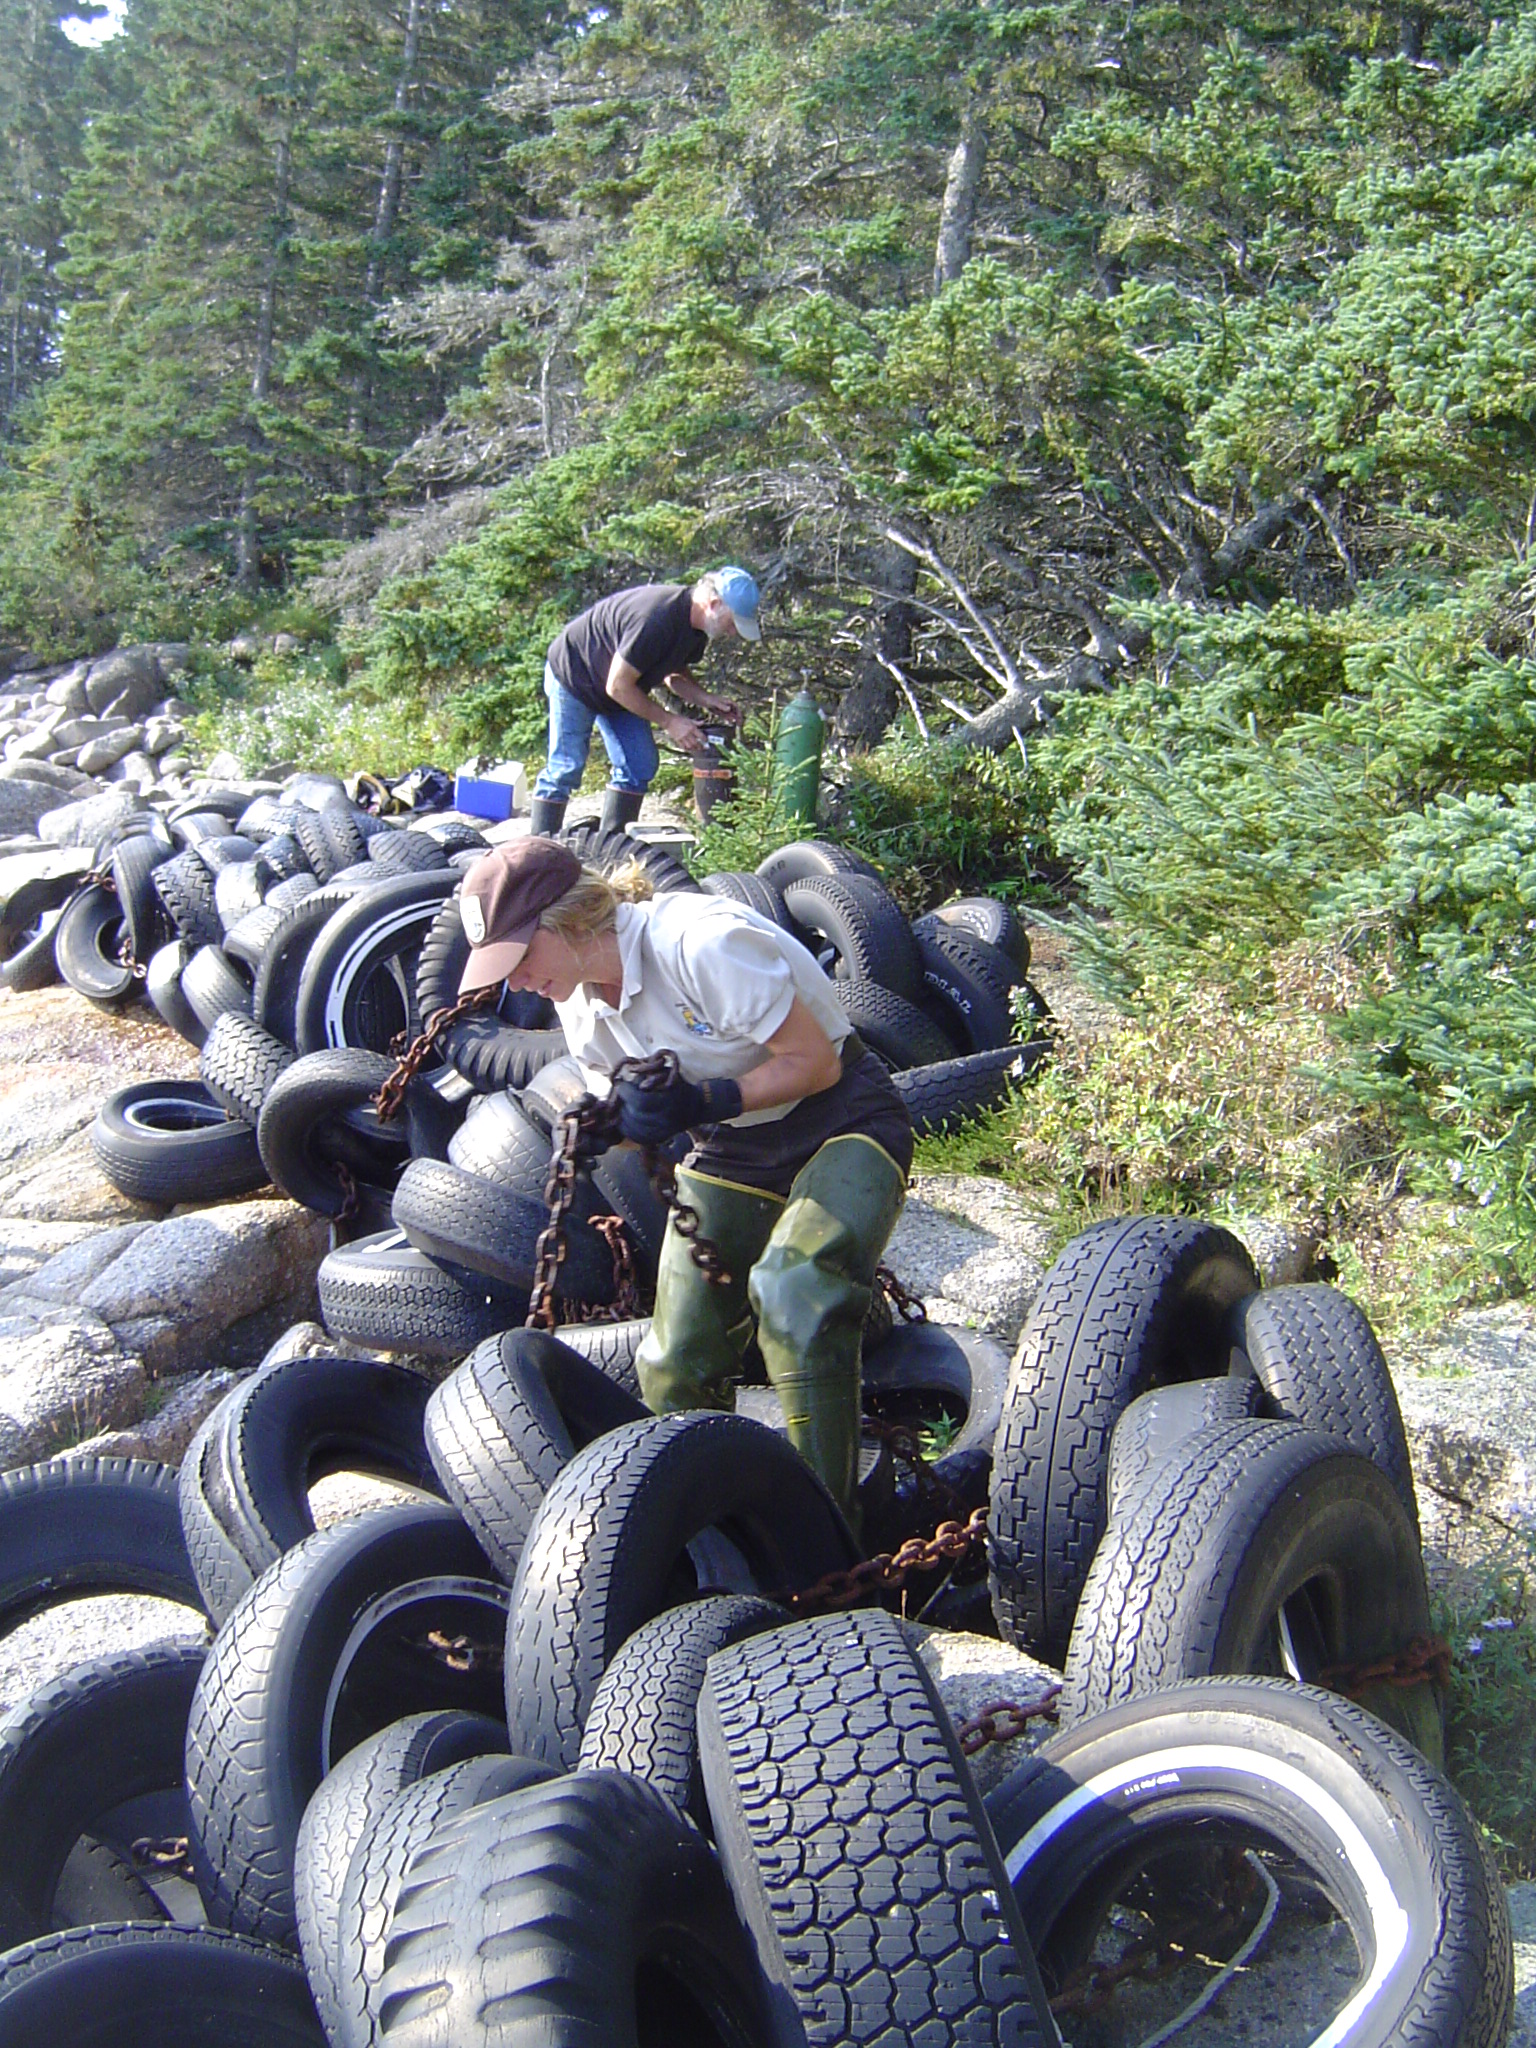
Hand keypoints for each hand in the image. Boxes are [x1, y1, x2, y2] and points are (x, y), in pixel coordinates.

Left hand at [613, 1071, 742, 1143]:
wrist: (696, 1107)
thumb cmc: (679, 1086)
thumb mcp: (667, 1074)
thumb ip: (649, 1074)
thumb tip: (630, 1075)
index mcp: (670, 1103)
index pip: (640, 1101)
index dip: (626, 1092)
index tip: (621, 1084)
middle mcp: (666, 1121)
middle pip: (633, 1116)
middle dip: (622, 1103)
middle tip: (621, 1094)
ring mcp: (662, 1133)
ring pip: (632, 1129)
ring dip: (622, 1115)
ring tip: (623, 1105)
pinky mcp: (658, 1139)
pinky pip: (636, 1137)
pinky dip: (627, 1128)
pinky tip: (626, 1118)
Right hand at [666, 713, 706, 752]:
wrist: (669, 721)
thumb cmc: (679, 719)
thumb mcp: (689, 719)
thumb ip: (696, 722)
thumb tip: (703, 722)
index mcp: (692, 728)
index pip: (700, 735)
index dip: (704, 739)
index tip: (706, 740)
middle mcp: (688, 734)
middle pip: (696, 743)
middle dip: (700, 746)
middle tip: (703, 748)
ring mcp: (682, 738)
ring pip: (690, 746)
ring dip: (694, 749)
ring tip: (697, 749)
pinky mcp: (677, 740)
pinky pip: (683, 746)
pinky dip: (687, 749)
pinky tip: (689, 749)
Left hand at [705, 696, 740, 725]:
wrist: (703, 700)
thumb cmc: (709, 699)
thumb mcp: (715, 702)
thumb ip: (722, 706)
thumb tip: (729, 709)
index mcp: (728, 701)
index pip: (736, 707)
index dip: (738, 712)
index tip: (739, 718)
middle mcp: (727, 705)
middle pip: (734, 711)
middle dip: (738, 717)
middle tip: (740, 724)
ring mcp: (724, 709)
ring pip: (731, 715)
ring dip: (735, 719)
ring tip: (738, 725)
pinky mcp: (720, 712)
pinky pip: (726, 716)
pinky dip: (729, 719)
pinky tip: (731, 723)